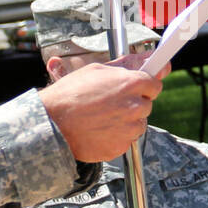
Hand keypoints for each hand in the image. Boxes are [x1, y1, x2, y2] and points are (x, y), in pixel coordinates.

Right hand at [39, 53, 168, 161]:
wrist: (52, 122)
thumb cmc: (71, 93)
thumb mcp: (97, 70)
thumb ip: (127, 66)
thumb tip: (150, 60)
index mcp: (131, 84)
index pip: (155, 85)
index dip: (144, 86)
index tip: (135, 89)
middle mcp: (135, 107)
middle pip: (146, 105)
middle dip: (133, 104)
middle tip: (110, 104)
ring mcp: (129, 129)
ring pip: (138, 125)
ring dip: (126, 122)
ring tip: (102, 118)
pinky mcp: (121, 147)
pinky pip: (126, 141)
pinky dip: (116, 137)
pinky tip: (99, 130)